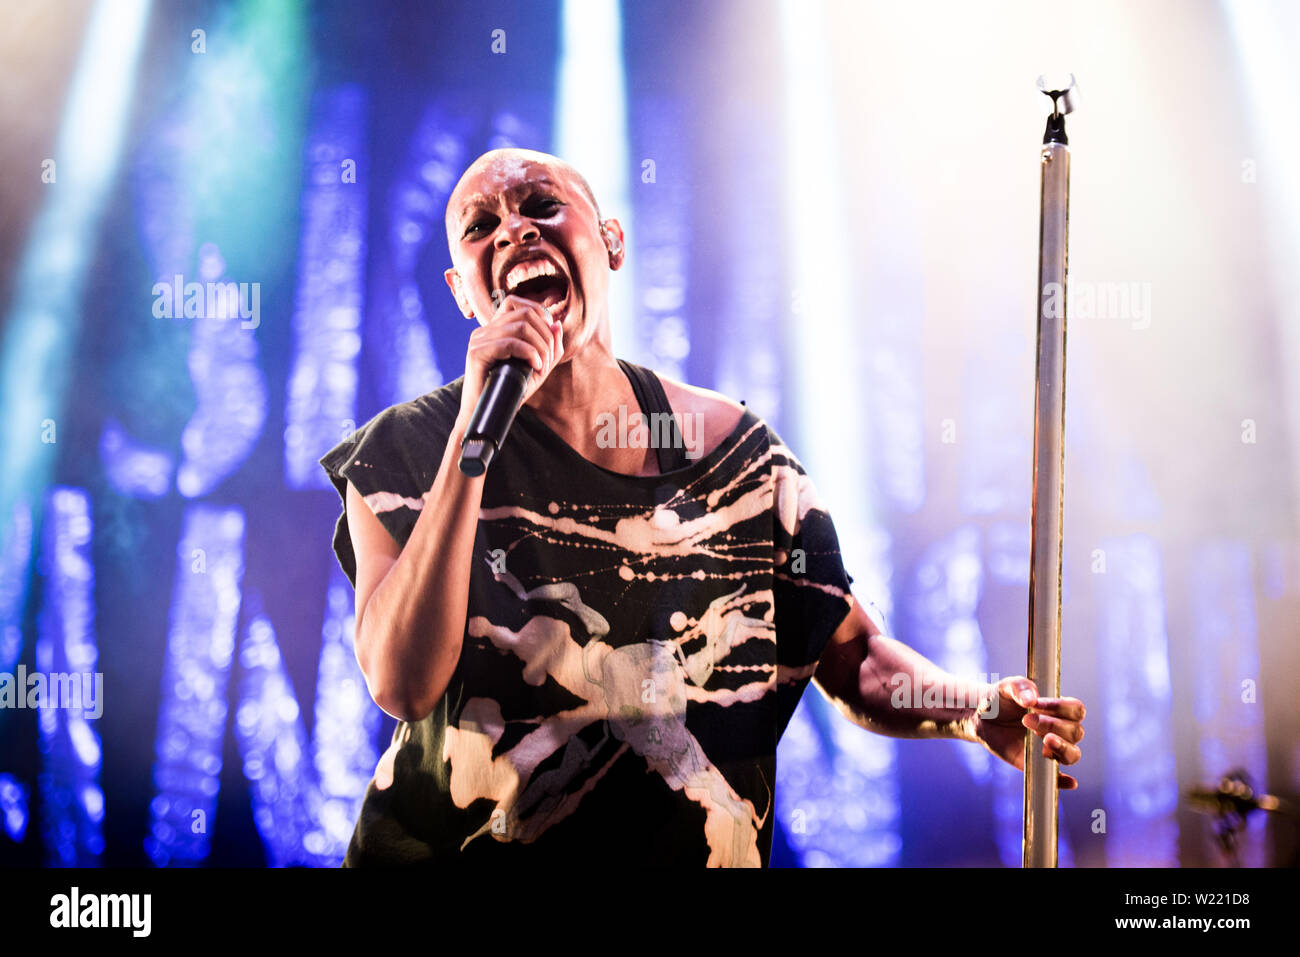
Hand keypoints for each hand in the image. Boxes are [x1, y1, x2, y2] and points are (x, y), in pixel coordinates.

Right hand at [459, 294, 563, 420]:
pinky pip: (510, 343)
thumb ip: (550, 346)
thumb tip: (557, 323)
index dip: (540, 315)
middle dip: (545, 335)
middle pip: (525, 313)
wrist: (487, 416)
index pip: (517, 302)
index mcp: (495, 329)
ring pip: (520, 327)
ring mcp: (479, 340)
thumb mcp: (538, 368)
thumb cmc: (511, 393)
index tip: (549, 341)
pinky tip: (535, 368)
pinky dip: (530, 354)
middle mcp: (485, 330)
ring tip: (542, 366)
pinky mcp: (477, 353)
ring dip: (540, 347)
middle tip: (548, 359)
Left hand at [974, 676, 1084, 788]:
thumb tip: (1032, 700)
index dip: (1060, 707)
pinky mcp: (1038, 765)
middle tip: (1026, 720)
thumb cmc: (999, 699)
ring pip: (1073, 754)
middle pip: (1075, 732)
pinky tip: (1069, 782)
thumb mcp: (1006, 687)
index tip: (1036, 704)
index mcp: (1058, 709)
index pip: (1076, 710)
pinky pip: (1057, 777)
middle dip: (1052, 725)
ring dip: (1062, 748)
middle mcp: (1060, 730)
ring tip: (1044, 741)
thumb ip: (1020, 687)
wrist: (981, 717)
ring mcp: (1051, 749)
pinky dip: (1064, 781)